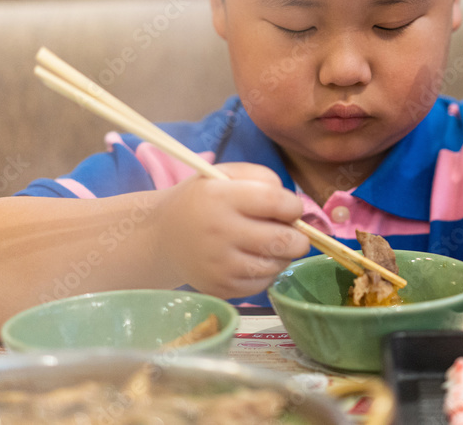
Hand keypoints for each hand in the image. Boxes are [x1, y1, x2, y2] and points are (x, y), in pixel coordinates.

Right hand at [156, 162, 309, 297]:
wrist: (164, 236)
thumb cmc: (203, 200)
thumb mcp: (226, 174)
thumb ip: (262, 178)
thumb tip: (293, 205)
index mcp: (220, 197)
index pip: (275, 202)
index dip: (294, 206)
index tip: (291, 208)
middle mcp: (218, 233)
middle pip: (283, 240)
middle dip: (298, 236)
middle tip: (291, 231)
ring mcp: (218, 265)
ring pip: (276, 265)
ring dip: (282, 255)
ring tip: (269, 244)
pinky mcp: (220, 288)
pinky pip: (262, 284)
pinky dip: (266, 272)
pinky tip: (254, 259)